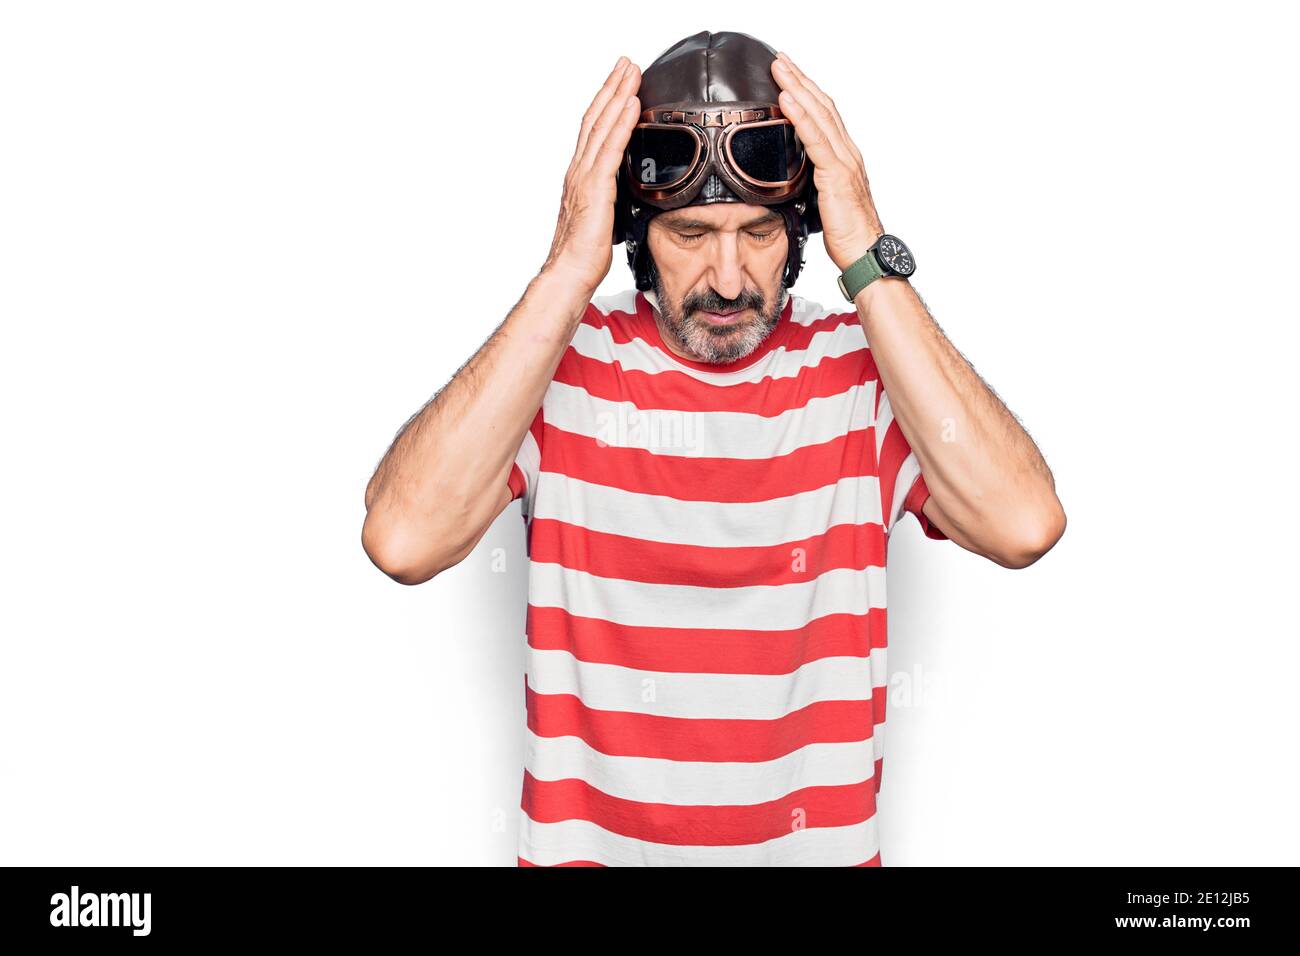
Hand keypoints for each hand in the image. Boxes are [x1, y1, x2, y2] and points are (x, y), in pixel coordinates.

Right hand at [540, 57, 641, 293]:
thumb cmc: (583, 254)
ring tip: (632, 72)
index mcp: (580, 177)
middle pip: (596, 118)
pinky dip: (622, 123)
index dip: (606, 103)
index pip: (594, 131)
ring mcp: (584, 177)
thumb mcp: (602, 218)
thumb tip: (625, 192)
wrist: (569, 273)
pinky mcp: (595, 188)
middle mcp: (579, 171)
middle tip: (627, 63)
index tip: (621, 83)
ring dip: (618, 95)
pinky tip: (632, 104)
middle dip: (612, 88)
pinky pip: (610, 148)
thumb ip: (610, 198)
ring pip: (602, 125)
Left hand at [770, 52, 884, 272]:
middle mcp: (847, 152)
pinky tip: (787, 100)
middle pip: (822, 105)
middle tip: (779, 59)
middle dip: (800, 79)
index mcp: (844, 157)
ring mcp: (844, 160)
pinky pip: (816, 139)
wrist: (863, 252)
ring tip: (779, 69)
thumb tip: (789, 176)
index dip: (807, 92)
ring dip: (797, 88)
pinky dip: (801, 116)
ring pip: (820, 115)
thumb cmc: (846, 232)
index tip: (788, 75)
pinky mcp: (837, 174)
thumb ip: (811, 181)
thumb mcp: (822, 200)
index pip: (824, 115)